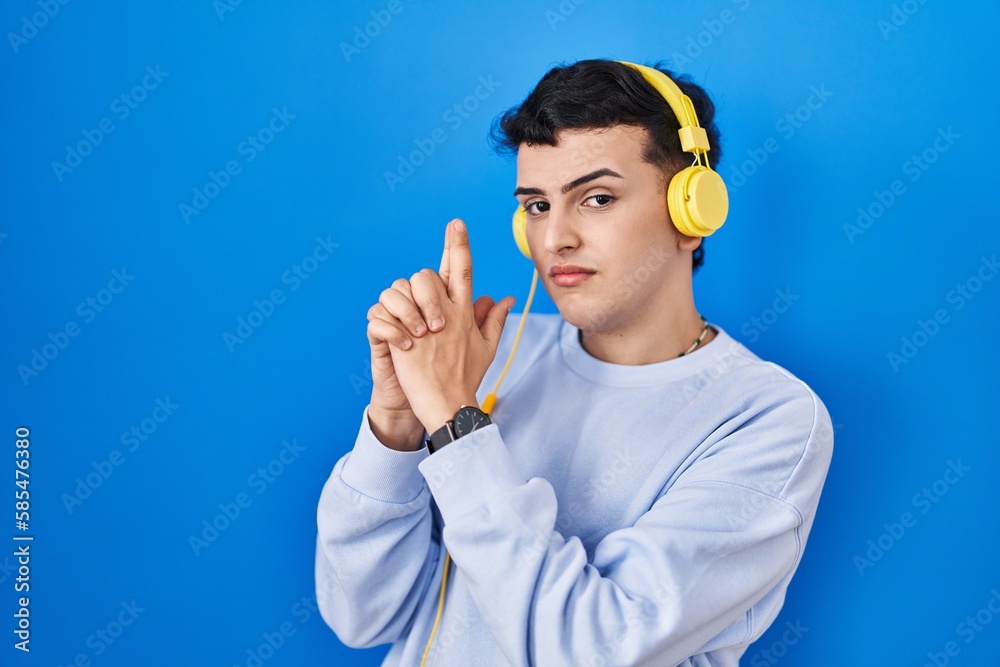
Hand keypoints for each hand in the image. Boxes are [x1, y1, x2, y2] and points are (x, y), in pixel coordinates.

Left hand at [386, 219, 513, 433]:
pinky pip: (388, 315)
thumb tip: (506, 299)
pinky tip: (399, 339)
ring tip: (411, 325)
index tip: (455, 223)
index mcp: (464, 313)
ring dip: (404, 301)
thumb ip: (495, 319)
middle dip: (423, 282)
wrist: (449, 405)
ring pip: (407, 290)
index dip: (459, 244)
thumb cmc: (467, 378)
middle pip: (429, 274)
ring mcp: (424, 325)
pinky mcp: (404, 339)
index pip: (463, 269)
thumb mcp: (486, 348)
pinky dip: (389, 322)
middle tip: (422, 303)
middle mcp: (445, 314)